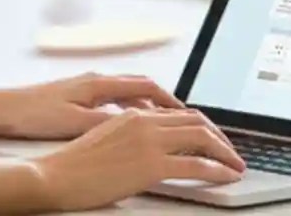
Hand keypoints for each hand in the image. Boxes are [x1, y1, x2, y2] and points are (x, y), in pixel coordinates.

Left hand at [0, 72, 187, 139]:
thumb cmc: (35, 114)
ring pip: (126, 92)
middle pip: (140, 85)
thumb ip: (108, 122)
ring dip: (145, 104)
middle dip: (163, 100)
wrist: (3, 109)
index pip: (146, 87)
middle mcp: (95, 80)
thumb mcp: (76, 122)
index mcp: (99, 84)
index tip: (188, 113)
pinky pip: (112, 99)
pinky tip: (126, 123)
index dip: (170, 100)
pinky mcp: (75, 96)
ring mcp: (85, 87)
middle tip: (182, 116)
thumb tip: (137, 124)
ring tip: (160, 122)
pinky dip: (127, 109)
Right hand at [32, 108, 245, 211]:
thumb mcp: (105, 139)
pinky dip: (218, 169)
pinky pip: (196, 165)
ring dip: (224, 152)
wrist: (54, 175)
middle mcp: (145, 121)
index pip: (179, 114)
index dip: (202, 126)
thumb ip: (130, 136)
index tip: (213, 139)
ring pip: (202, 139)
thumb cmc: (72, 164)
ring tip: (235, 165)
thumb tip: (149, 145)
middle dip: (219, 137)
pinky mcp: (150, 165)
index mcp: (133, 114)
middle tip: (230, 152)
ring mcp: (149, 142)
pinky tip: (226, 176)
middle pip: (196, 122)